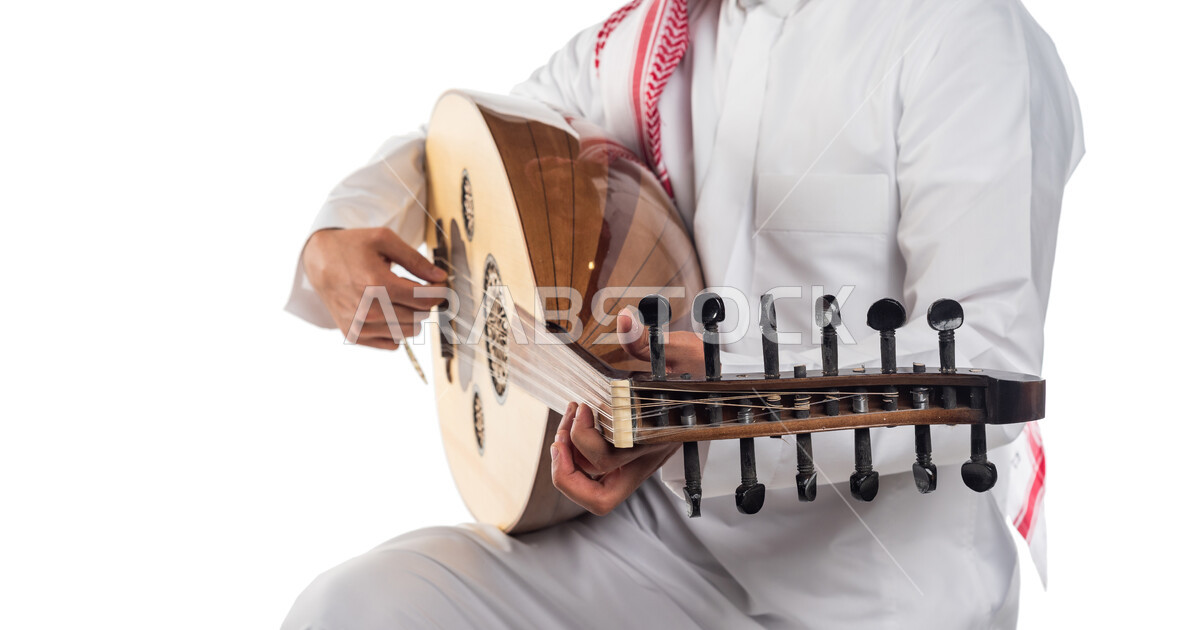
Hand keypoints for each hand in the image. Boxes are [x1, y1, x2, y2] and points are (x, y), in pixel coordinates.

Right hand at [301, 227, 446, 349]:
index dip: (439, 291)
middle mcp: (368, 309)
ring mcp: (360, 325)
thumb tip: (440, 277)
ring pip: (409, 332)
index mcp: (377, 284)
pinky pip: (393, 343)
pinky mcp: (354, 335)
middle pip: (420, 317)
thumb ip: (415, 259)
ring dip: (412, 315)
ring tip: (397, 297)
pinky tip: (387, 311)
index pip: (425, 300)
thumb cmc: (353, 247)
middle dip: (424, 301)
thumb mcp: (384, 240)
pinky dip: (397, 329)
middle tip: (414, 286)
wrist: (317, 260)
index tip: (438, 283)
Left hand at [549, 307, 705, 514]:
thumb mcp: (677, 351)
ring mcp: (636, 462)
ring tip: (567, 422)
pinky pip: (595, 473)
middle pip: (599, 498)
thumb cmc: (700, 370)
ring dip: (568, 461)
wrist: (718, 385)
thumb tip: (624, 319)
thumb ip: (647, 342)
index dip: (584, 440)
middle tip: (559, 438)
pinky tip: (577, 419)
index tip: (582, 405)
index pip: (610, 462)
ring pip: (594, 489)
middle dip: (566, 472)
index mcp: (655, 439)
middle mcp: (644, 459)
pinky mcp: (630, 456)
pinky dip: (577, 453)